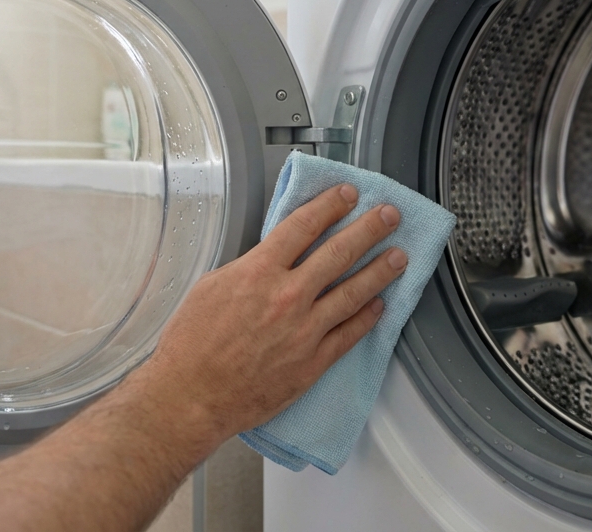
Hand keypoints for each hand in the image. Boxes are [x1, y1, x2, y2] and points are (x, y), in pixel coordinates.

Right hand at [135, 184, 405, 447]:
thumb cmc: (191, 344)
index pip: (303, 226)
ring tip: (400, 256)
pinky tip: (380, 305)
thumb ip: (248, 269)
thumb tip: (272, 260)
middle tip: (389, 215)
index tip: (347, 194)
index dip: (329, 206)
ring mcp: (305, 330)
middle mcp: (288, 296)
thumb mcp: (211, 287)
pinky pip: (350, 334)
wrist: (191, 396)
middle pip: (338, 253)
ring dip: (380, 270)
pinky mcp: (313, 362)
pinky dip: (368, 317)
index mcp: (259, 271)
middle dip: (368, 229)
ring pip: (353, 292)